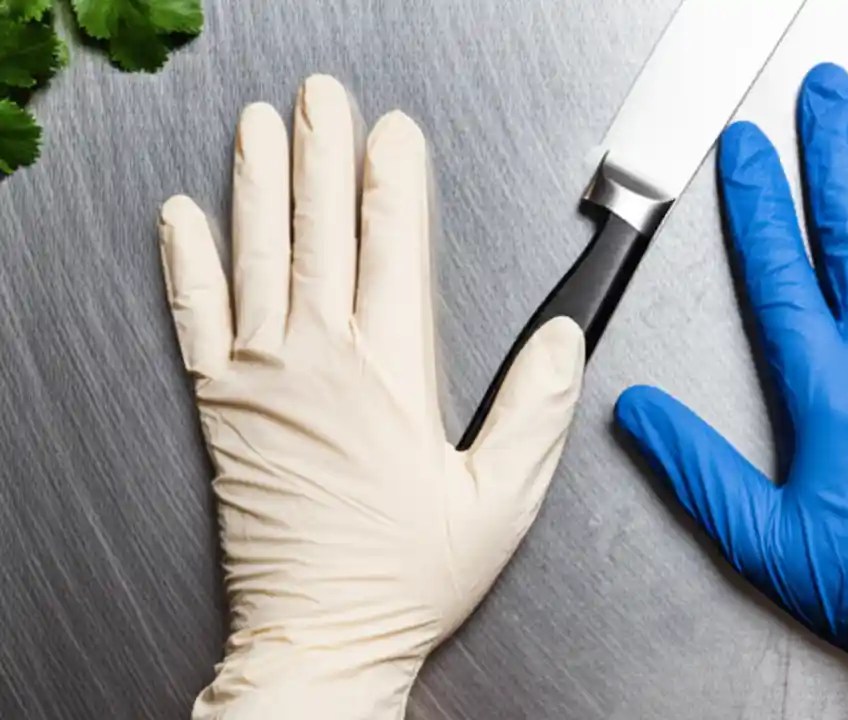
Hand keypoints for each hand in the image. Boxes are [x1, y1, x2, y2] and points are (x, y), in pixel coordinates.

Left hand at [160, 75, 584, 718]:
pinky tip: (184, 219)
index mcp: (390, 374)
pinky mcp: (223, 405)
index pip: (392, 248)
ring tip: (257, 126)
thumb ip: (535, 410)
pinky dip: (188, 264)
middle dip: (321, 153)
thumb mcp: (500, 500)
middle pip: (319, 232)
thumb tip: (561, 340)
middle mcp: (318, 361)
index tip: (392, 132)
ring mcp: (261, 378)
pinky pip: (196, 318)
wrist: (319, 636)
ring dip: (257, 183)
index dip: (393, 179)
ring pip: (258, 257)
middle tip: (321, 98)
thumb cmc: (404, 576)